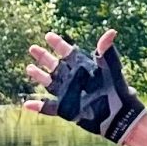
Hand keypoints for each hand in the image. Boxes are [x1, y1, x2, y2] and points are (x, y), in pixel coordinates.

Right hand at [25, 29, 145, 144]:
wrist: (119, 113)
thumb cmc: (117, 89)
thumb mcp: (111, 68)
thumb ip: (107, 51)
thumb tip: (111, 32)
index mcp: (83, 67)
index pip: (68, 52)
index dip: (58, 44)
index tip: (49, 35)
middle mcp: (73, 79)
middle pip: (54, 65)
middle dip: (44, 57)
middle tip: (33, 48)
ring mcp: (69, 94)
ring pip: (49, 83)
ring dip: (39, 76)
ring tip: (29, 68)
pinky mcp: (67, 109)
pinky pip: (49, 108)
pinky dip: (38, 107)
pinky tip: (27, 104)